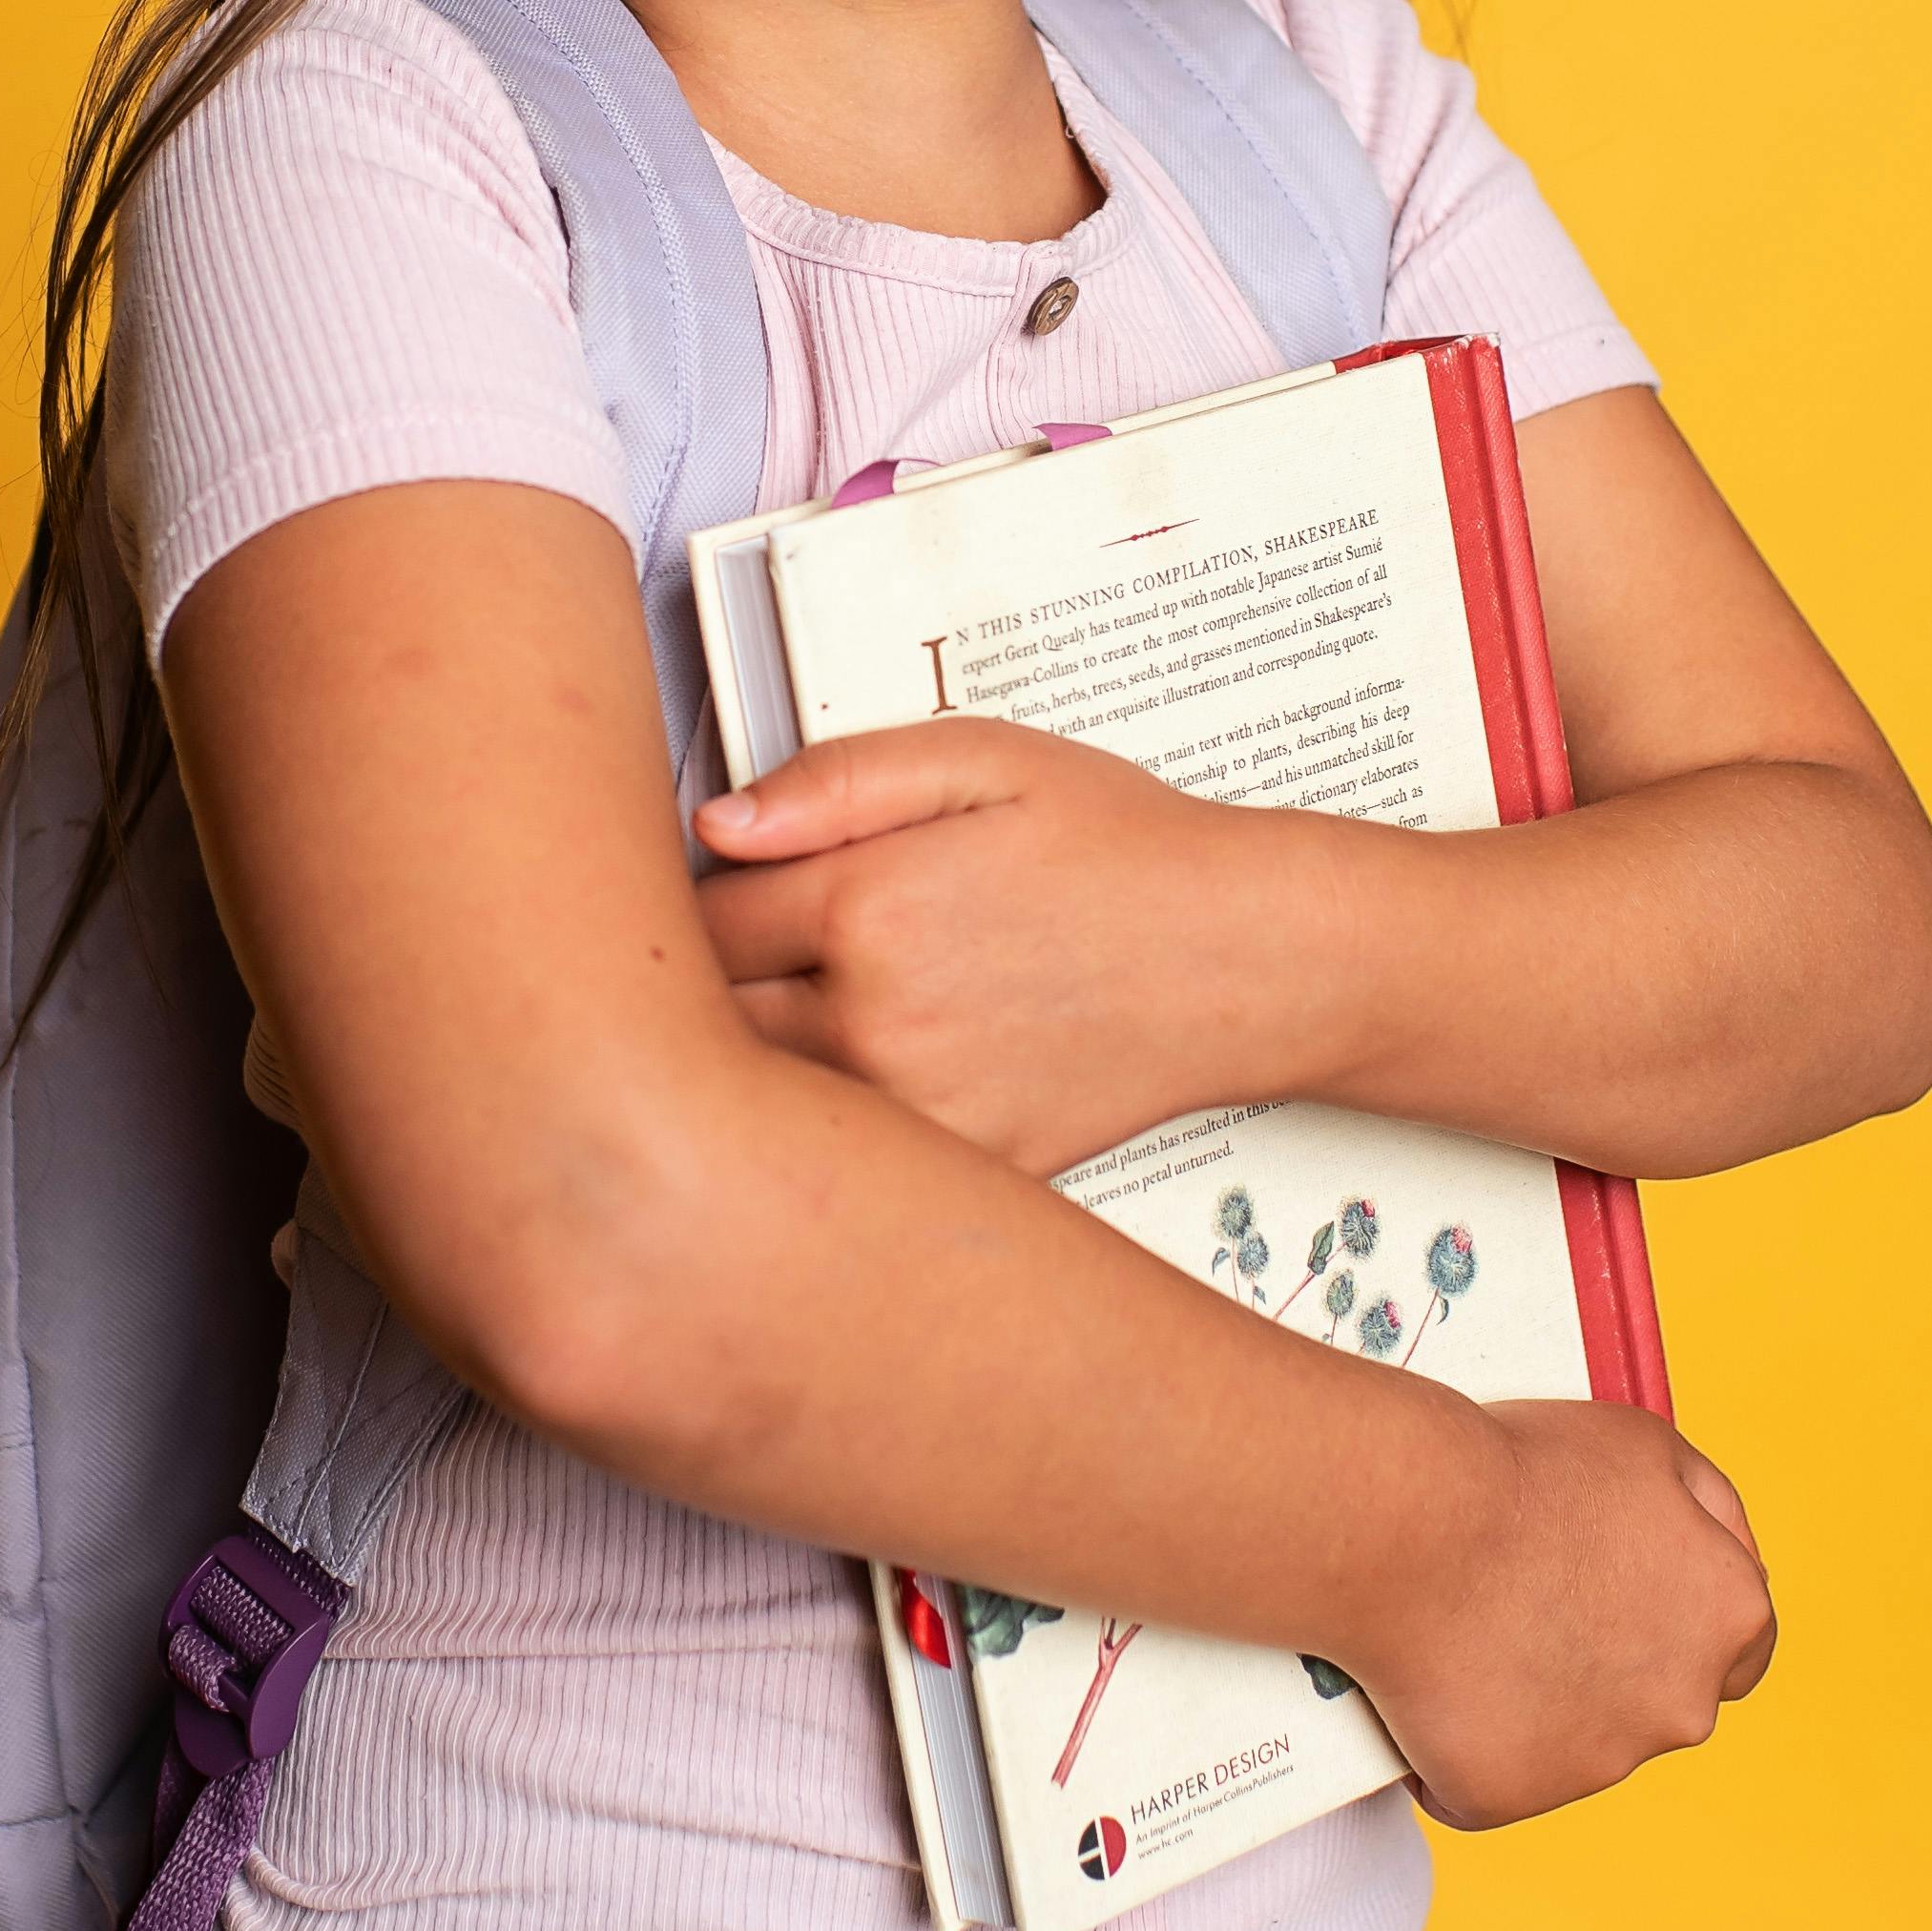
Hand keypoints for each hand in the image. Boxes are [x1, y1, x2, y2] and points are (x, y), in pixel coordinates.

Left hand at [695, 721, 1263, 1172]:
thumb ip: (835, 782)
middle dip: (703, 991)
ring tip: (804, 1013)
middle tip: (740, 960)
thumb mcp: (982, 761)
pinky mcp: (957, 1169)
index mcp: (868, 909)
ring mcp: (918, 1113)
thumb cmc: (1119, 851)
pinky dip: (836, 1127)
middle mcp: (879, 1025)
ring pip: (763, 1102)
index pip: (695, 923)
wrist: (1240, 959)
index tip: (713, 896)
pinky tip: (877, 1077)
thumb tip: (718, 825)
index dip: (691, 904)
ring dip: (753, 1064)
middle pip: (705, 1025)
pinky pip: (847, 1160)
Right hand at [1358, 1399, 1778, 1830]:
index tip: (1625, 1601)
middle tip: (1531, 1607)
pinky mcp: (1507, 1794)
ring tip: (1467, 1634)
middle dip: (1609, 1670)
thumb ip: (1705, 1509)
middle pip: (1658, 1704)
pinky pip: (1483, 1782)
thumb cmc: (1519, 1472)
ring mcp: (1596, 1764)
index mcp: (1730, 1614)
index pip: (1742, 1650)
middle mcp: (1681, 1707)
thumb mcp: (1647, 1442)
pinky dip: (1458, 1745)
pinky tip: (1428, 1685)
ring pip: (1571, 1749)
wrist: (1405, 1527)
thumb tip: (1712, 1557)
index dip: (1681, 1622)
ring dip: (1533, 1706)